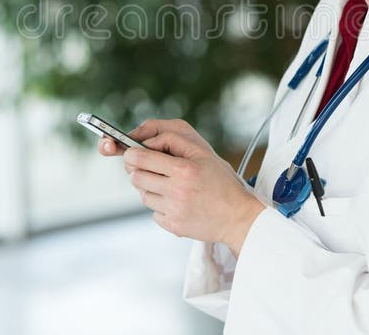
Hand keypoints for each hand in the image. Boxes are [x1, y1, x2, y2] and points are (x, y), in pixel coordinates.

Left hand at [121, 119, 264, 255]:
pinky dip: (161, 206)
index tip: (132, 153)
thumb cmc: (221, 182)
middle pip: (136, 177)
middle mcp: (176, 191)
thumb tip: (146, 143)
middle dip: (139, 170)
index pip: (141, 159)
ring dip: (150, 189)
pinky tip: (178, 203)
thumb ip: (174, 142)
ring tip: (170, 186)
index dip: (131, 154)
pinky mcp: (173, 226)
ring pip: (143, 195)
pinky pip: (153, 212)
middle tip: (152, 169)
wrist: (238, 217)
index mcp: (183, 170)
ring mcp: (174, 211)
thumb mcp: (203, 153)